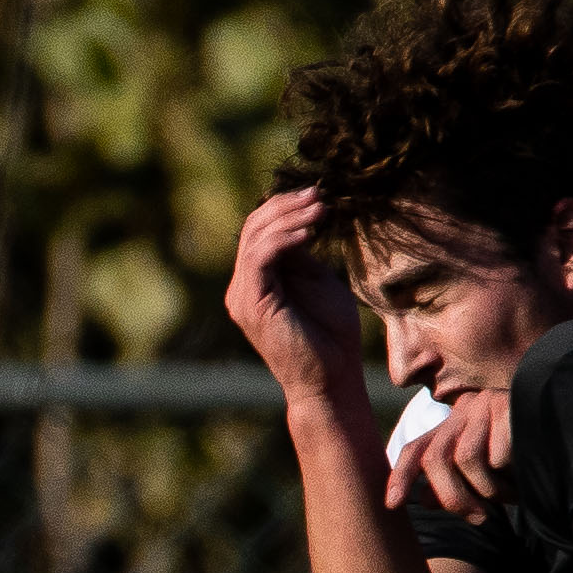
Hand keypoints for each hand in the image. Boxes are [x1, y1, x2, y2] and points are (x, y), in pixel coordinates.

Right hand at [225, 188, 372, 415]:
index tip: (318, 194)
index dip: (285, 207)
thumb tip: (298, 219)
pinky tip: (309, 232)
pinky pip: (259, 258)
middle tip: (319, 194)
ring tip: (320, 209)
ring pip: (254, 239)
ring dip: (289, 218)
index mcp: (255, 282)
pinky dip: (284, 239)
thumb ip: (301, 254)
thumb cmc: (331, 336)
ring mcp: (242, 297)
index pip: (259, 231)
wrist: (332, 378)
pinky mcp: (251, 304)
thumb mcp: (318, 281)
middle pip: (252, 229)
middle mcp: (241, 288)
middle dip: (286, 206)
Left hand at [386, 387, 513, 523]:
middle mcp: (464, 411)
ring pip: (467, 460)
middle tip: (479, 519)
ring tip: (510, 495)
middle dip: (453, 497)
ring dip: (489, 490)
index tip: (393, 505)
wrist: (570, 428)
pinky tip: (525, 474)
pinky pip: (498, 456)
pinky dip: (510, 476)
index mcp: (453, 427)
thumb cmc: (525, 460)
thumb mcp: (487, 477)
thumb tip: (423, 501)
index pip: (416, 449)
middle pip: (436, 458)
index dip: (401, 477)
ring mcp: (487, 405)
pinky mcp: (510, 406)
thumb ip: (456, 485)